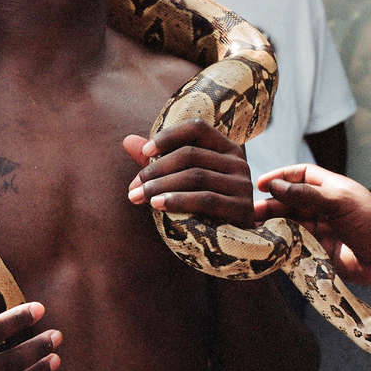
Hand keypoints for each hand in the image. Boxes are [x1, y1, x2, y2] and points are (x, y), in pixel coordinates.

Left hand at [124, 120, 255, 226]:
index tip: (145, 152)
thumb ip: (159, 160)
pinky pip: (205, 199)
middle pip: (190, 154)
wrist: (235, 242)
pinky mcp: (242, 207)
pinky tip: (156, 206)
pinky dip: (177, 201)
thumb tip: (128, 141)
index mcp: (225, 148)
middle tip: (133, 187)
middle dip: (156, 170)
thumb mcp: (182, 180)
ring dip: (160, 186)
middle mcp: (238, 162)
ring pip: (195, 176)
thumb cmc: (204, 208)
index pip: (196, 128)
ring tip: (138, 197)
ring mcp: (242, 184)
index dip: (168, 136)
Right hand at [253, 165, 370, 289]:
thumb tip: (275, 186)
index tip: (261, 184)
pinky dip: (281, 244)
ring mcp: (322, 230)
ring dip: (273, 225)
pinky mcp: (320, 251)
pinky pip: (296, 245)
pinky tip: (268, 245)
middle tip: (250, 212)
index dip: (281, 177)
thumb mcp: (339, 203)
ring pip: (291, 223)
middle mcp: (325, 207)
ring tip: (254, 228)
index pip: (301, 175)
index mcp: (331, 189)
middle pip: (291, 201)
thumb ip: (306, 195)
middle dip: (271, 205)